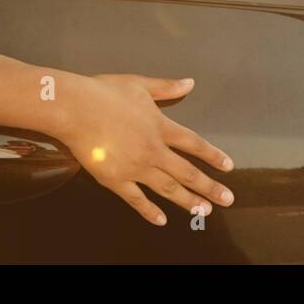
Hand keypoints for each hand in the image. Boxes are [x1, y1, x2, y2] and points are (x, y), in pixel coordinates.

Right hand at [60, 73, 234, 225]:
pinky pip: (136, 199)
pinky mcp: (115, 180)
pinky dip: (149, 211)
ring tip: (203, 211)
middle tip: (227, 199)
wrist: (76, 109)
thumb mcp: (141, 84)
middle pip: (187, 172)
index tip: (228, 167)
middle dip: (209, 187)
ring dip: (187, 201)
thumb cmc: (106, 93)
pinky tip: (162, 220)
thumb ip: (167, 88)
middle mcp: (153, 151)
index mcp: (161, 127)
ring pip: (167, 189)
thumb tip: (190, 83)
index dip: (213, 156)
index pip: (194, 144)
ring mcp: (135, 168)